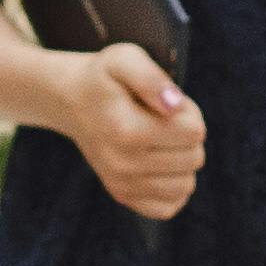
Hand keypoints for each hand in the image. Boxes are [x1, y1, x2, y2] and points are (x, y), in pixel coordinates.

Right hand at [57, 41, 205, 222]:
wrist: (71, 101)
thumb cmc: (104, 78)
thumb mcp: (124, 58)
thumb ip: (151, 77)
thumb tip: (175, 106)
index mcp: (128, 131)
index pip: (194, 133)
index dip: (189, 112)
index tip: (167, 103)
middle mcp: (123, 165)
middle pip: (194, 159)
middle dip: (187, 135)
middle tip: (162, 119)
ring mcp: (122, 184)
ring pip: (186, 185)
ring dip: (182, 160)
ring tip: (158, 139)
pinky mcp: (123, 196)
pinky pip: (170, 206)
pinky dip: (172, 186)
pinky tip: (159, 164)